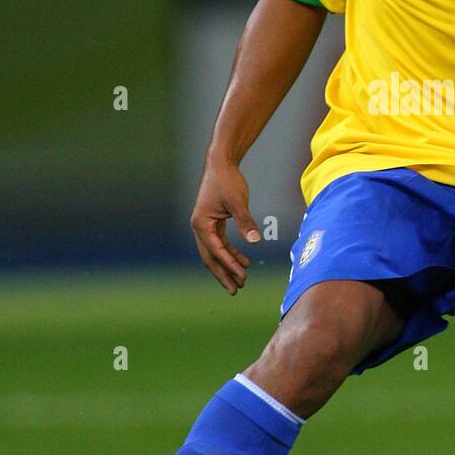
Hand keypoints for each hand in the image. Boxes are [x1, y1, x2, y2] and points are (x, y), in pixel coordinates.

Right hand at [190, 159, 259, 293]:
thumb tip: (255, 241)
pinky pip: (220, 243)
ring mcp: (204, 225)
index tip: (242, 277)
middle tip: (236, 290)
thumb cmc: (228, 180)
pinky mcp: (212, 222)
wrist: (221, 164)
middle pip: (210, 257)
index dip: (229, 265)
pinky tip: (243, 261)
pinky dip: (231, 253)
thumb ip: (246, 222)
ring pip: (215, 252)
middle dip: (223, 274)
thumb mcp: (238, 202)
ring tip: (242, 279)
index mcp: (201, 224)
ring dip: (228, 265)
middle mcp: (199, 227)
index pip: (216, 251)